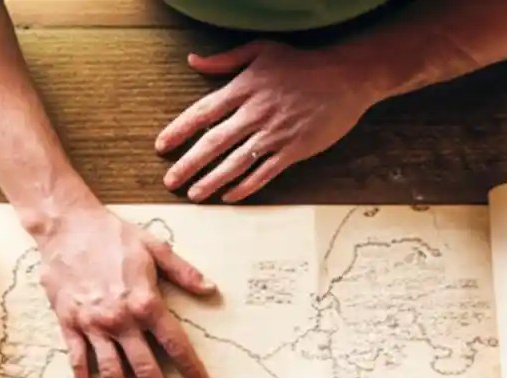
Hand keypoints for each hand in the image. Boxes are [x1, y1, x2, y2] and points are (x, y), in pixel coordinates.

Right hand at [37, 205, 215, 377]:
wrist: (66, 226)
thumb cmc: (112, 234)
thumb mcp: (155, 247)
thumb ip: (184, 272)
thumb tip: (211, 289)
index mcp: (146, 303)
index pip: (175, 344)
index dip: (191, 368)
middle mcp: (120, 320)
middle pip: (146, 368)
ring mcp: (93, 326)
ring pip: (113, 372)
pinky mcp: (70, 325)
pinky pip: (78, 362)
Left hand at [157, 40, 378, 202]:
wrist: (345, 77)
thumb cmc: (302, 63)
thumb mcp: (261, 51)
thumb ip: (224, 59)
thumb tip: (193, 61)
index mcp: (244, 88)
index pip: (203, 112)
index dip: (179, 130)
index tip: (161, 146)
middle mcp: (255, 113)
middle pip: (214, 142)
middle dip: (188, 164)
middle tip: (169, 181)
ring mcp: (275, 133)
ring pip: (236, 162)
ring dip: (212, 181)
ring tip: (194, 194)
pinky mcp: (293, 149)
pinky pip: (264, 173)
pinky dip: (245, 186)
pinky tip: (229, 196)